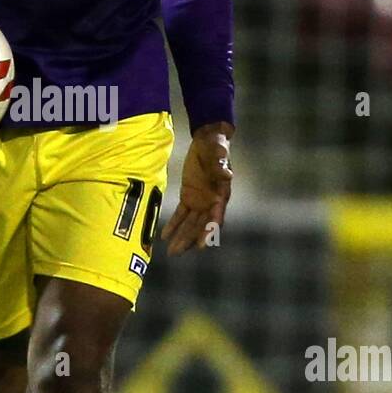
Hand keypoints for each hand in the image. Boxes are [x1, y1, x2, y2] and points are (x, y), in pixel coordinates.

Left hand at [161, 121, 233, 254]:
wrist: (207, 140)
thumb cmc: (215, 146)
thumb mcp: (217, 153)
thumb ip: (220, 164)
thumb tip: (227, 174)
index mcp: (221, 195)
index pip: (215, 218)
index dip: (208, 232)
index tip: (201, 246)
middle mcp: (211, 202)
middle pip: (200, 225)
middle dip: (189, 239)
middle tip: (177, 252)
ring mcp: (200, 201)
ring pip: (190, 224)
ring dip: (180, 236)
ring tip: (171, 251)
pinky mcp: (189, 197)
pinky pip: (181, 214)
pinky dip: (173, 224)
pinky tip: (164, 235)